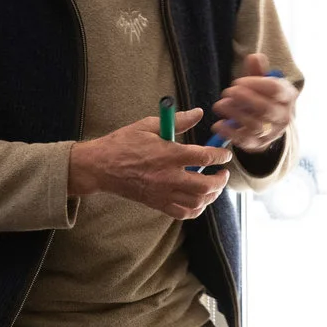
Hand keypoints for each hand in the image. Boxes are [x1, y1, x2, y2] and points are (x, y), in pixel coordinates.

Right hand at [69, 109, 232, 218]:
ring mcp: (163, 193)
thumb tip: (199, 113)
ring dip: (211, 195)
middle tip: (223, 173)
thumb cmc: (123, 143)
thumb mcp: (148, 125)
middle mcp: (168, 176)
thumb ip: (177, 121)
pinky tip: (198, 200)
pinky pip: (183, 213)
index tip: (225, 154)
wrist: (101, 166)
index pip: (205, 157)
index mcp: (169, 154)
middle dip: (220, 180)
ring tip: (213, 187)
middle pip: (206, 185)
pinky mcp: (157, 204)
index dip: (220, 156)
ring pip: (197, 202)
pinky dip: (196, 209)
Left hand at [211, 55, 296, 153]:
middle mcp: (284, 116)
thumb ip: (258, 70)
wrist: (268, 124)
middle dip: (244, 99)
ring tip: (220, 105)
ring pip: (255, 125)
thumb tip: (254, 58)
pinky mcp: (259, 145)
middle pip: (265, 108)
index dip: (255, 84)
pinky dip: (229, 133)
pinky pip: (245, 140)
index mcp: (288, 96)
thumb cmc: (263, 97)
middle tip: (227, 92)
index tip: (237, 81)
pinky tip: (218, 124)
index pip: (275, 90)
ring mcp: (272, 132)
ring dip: (235, 114)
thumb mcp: (262, 82)